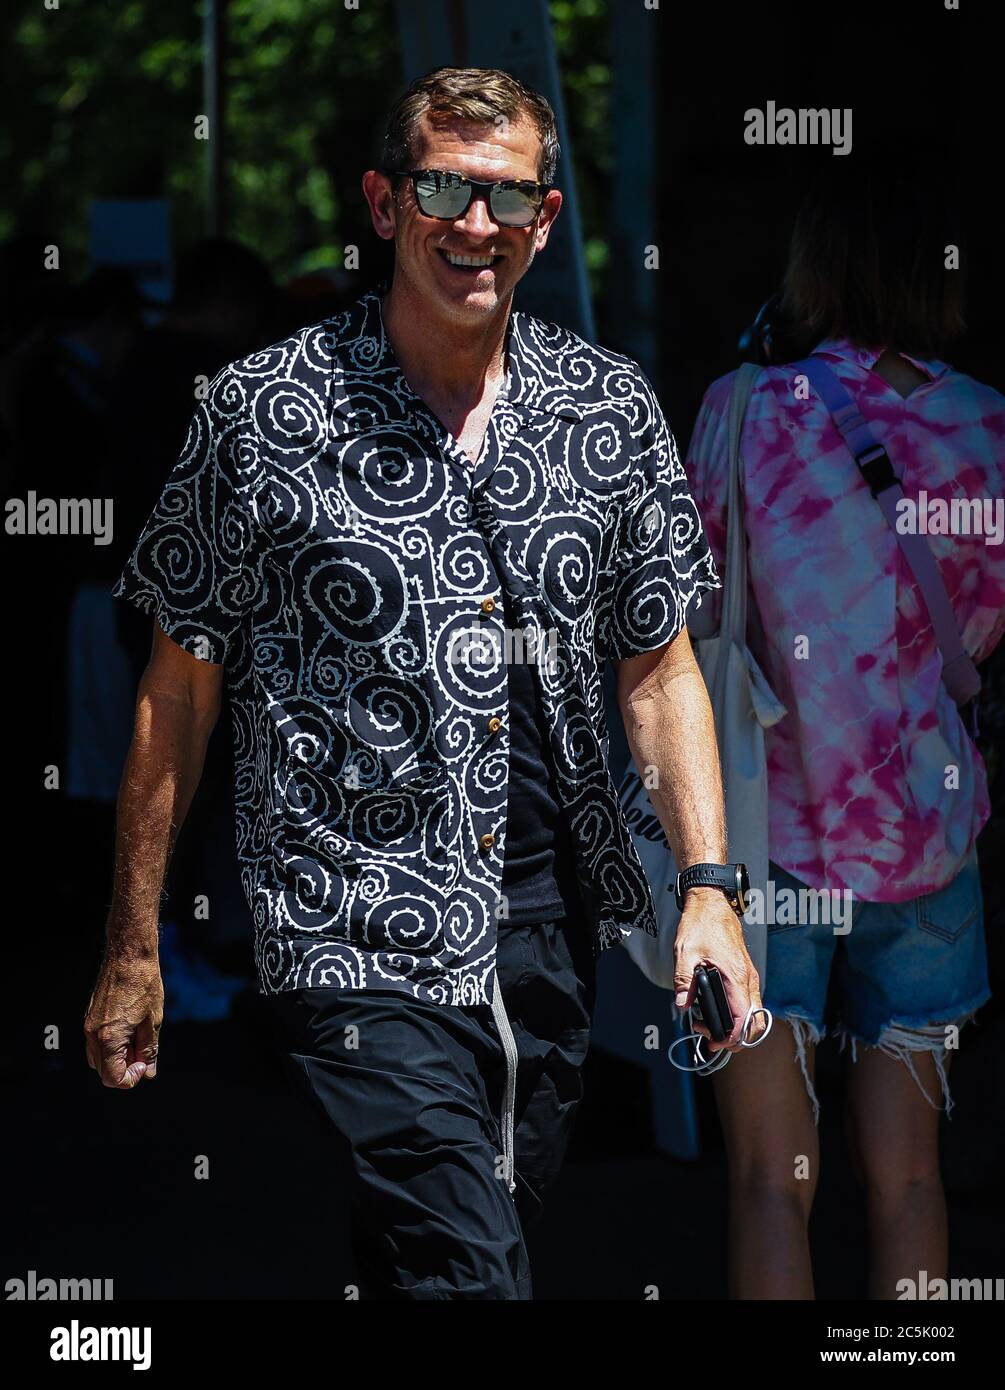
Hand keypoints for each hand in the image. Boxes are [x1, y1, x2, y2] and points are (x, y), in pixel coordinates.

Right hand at [84, 950, 162, 1089]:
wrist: (128, 956)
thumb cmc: (143, 985)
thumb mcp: (154, 1021)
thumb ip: (149, 1050)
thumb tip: (148, 1072)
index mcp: (108, 1038)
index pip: (112, 1078)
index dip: (131, 1078)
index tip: (145, 1063)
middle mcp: (93, 1034)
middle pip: (103, 1071)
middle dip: (124, 1069)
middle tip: (144, 1052)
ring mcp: (88, 1025)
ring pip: (98, 1058)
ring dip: (117, 1058)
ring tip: (138, 1039)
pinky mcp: (89, 1017)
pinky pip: (96, 1043)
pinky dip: (111, 1045)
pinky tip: (129, 1030)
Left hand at [673, 889, 764, 1051]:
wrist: (713, 903)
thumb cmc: (702, 924)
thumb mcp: (685, 953)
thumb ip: (684, 981)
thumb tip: (683, 1004)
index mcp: (737, 976)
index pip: (744, 1020)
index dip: (731, 1037)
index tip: (713, 1042)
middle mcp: (748, 979)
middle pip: (755, 1023)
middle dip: (735, 1038)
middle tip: (708, 1037)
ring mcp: (749, 977)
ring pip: (754, 1014)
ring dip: (735, 1026)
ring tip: (707, 1025)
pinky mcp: (745, 974)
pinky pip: (748, 1002)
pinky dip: (737, 1014)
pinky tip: (714, 1011)